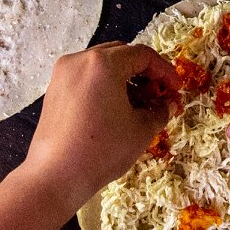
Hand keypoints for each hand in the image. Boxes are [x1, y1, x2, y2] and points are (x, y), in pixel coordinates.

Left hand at [19, 42, 176, 203]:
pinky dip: (104, 85)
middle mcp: (79, 60)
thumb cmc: (103, 150)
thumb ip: (160, 110)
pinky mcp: (54, 90)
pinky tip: (115, 108)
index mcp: (103, 63)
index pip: (142, 55)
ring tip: (138, 103)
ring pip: (102, 65)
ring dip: (124, 78)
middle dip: (144, 72)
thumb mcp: (141, 129)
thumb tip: (168, 104)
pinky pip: (86, 77)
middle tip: (159, 94)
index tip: (176, 89)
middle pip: (121, 53)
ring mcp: (62, 74)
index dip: (165, 71)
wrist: (56, 176)